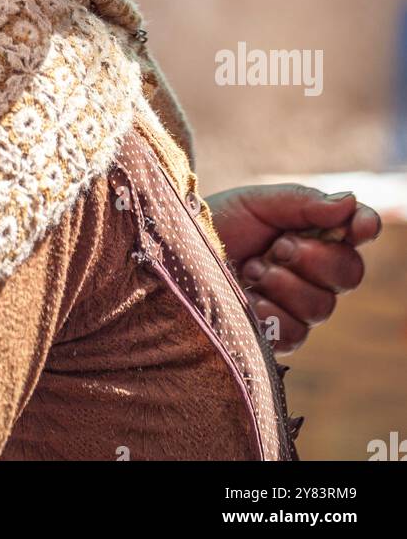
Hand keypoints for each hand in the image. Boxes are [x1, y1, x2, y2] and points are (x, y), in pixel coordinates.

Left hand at [205, 184, 381, 353]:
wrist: (176, 253)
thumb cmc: (218, 224)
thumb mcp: (256, 203)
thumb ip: (302, 203)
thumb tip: (349, 203)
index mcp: (314, 232)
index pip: (356, 231)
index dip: (364, 227)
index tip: (357, 226)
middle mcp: (313, 271)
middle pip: (349, 273)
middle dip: (315, 258)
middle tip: (278, 246)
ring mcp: (297, 306)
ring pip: (322, 306)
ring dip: (285, 283)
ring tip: (251, 268)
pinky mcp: (277, 335)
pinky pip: (296, 332)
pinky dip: (270, 313)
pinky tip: (248, 298)